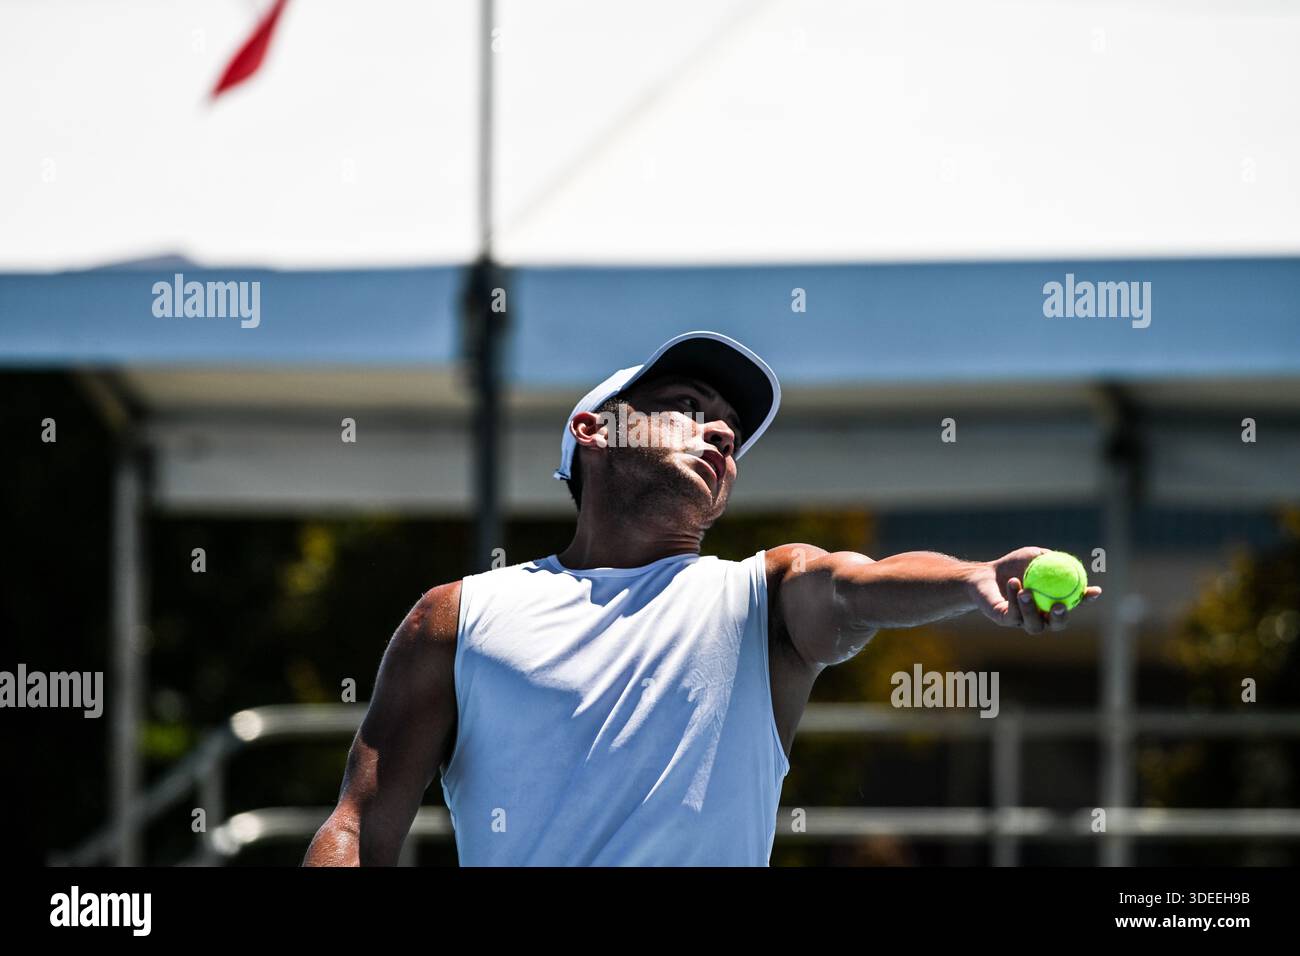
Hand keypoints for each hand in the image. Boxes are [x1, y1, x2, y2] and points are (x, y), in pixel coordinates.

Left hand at [965, 546, 1102, 633]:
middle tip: (1061, 605)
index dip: (1085, 600)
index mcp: (1051, 603)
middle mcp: (1040, 617)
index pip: (1073, 604)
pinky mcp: (1005, 621)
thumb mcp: (1033, 557)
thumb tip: (1072, 563)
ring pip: (1034, 625)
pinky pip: (1013, 613)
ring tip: (1027, 591)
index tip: (1094, 591)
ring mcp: (1022, 621)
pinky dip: (1014, 597)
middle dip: (1061, 618)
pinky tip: (1014, 583)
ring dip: (1031, 609)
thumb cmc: (1012, 566)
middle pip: (1056, 625)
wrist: (983, 574)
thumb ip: (1051, 560)